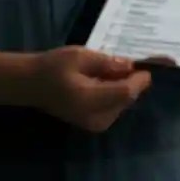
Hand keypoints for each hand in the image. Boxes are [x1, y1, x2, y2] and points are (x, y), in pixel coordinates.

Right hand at [29, 47, 151, 132]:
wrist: (31, 84)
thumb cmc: (53, 66)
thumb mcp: (80, 56)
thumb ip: (106, 62)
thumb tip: (129, 65)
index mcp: (89, 100)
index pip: (125, 93)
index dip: (139, 80)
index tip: (148, 66)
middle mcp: (95, 117)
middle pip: (126, 99)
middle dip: (132, 82)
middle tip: (133, 62)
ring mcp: (94, 124)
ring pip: (122, 103)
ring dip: (124, 87)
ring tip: (116, 69)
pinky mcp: (93, 124)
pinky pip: (113, 107)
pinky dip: (116, 93)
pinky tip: (108, 79)